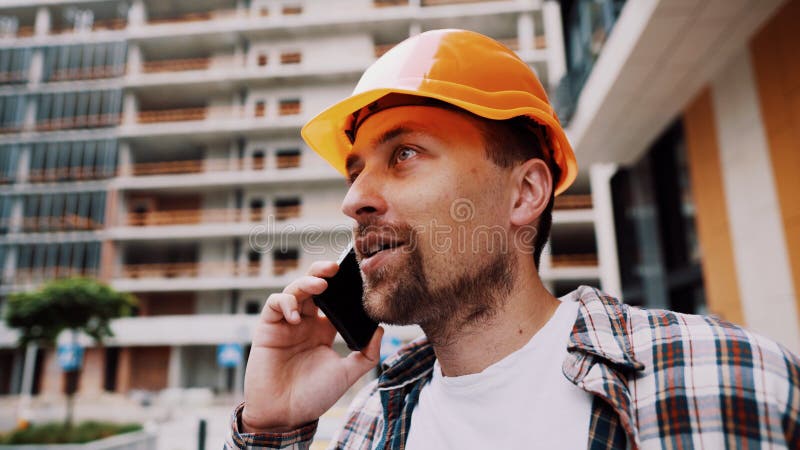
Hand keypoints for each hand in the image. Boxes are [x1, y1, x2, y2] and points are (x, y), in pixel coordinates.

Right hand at [241, 260, 382, 432]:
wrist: (284, 415)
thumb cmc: (314, 396)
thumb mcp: (346, 374)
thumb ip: (366, 354)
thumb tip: (380, 329)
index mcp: (323, 330)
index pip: (334, 300)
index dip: (342, 287)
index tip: (355, 277)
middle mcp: (305, 323)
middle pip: (313, 287)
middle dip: (322, 272)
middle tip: (335, 267)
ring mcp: (286, 324)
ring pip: (295, 290)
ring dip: (306, 282)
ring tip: (320, 286)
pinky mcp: (268, 328)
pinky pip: (274, 304)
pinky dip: (286, 303)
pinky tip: (296, 317)